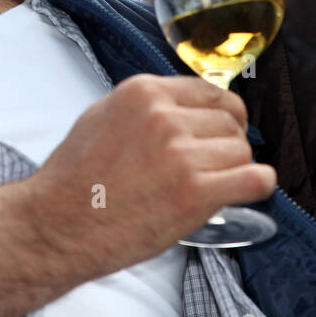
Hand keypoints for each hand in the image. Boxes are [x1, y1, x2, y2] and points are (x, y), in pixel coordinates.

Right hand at [20, 74, 275, 278]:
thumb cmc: (74, 178)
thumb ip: (145, 105)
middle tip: (211, 166)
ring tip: (211, 186)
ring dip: (234, 170)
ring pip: (242, 151)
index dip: (220, 115)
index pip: (211, 91)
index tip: (218, 132)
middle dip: (225, 144)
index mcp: (144, 92)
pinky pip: (255, 179)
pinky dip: (257, 186)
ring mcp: (182, 154)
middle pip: (230, 121)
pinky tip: (247, 192)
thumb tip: (183, 105)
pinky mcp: (196, 192)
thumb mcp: (102, 116)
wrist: (57, 225)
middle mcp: (165, 117)